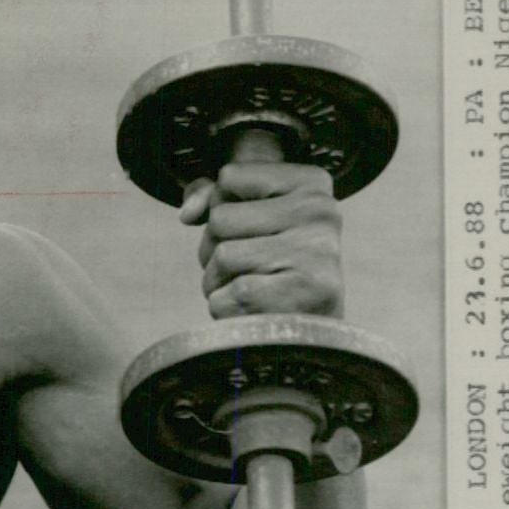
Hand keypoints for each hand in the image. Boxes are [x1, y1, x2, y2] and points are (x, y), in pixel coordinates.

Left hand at [179, 161, 343, 319]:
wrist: (308, 331)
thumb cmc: (273, 267)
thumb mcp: (250, 218)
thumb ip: (213, 197)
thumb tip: (186, 214)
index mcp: (312, 185)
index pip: (229, 177)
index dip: (225, 206)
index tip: (258, 229)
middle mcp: (321, 213)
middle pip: (219, 218)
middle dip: (217, 247)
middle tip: (254, 268)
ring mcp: (312, 254)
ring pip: (220, 256)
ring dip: (219, 280)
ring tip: (255, 288)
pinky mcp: (294, 297)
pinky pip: (221, 296)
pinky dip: (226, 308)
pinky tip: (257, 311)